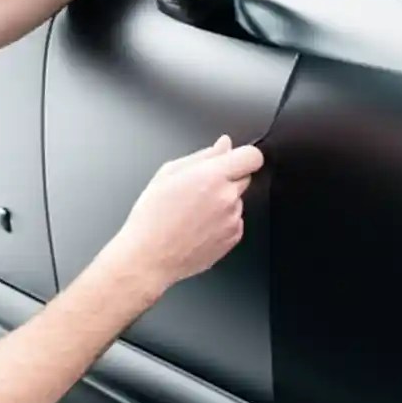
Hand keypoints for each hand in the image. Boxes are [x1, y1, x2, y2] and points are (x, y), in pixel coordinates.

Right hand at [107, 136, 263, 292]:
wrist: (149, 257)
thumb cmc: (152, 217)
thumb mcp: (168, 173)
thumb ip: (203, 156)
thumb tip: (224, 145)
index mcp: (212, 176)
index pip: (252, 157)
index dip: (244, 156)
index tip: (235, 160)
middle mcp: (227, 197)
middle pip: (245, 177)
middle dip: (228, 178)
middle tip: (200, 190)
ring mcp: (233, 219)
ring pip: (237, 200)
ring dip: (223, 202)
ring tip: (193, 212)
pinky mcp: (233, 237)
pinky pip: (235, 221)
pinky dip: (222, 221)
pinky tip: (199, 226)